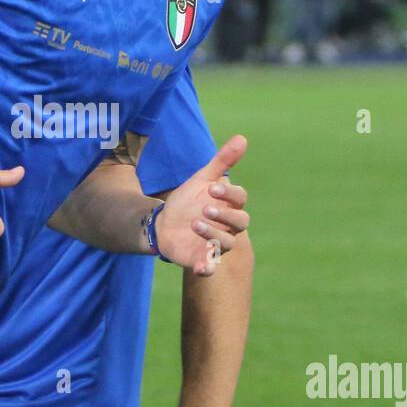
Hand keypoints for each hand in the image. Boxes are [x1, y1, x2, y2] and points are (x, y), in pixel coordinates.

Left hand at [156, 135, 248, 274]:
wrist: (164, 223)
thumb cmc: (188, 200)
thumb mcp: (202, 179)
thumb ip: (222, 161)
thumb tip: (242, 138)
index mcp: (230, 205)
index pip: (240, 199)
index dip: (229, 194)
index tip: (211, 188)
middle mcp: (228, 226)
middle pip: (240, 222)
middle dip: (224, 215)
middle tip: (205, 208)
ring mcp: (218, 243)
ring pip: (227, 243)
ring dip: (213, 235)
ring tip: (194, 224)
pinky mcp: (204, 259)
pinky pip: (211, 267)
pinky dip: (208, 268)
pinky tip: (201, 267)